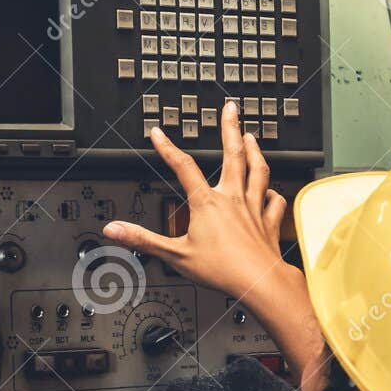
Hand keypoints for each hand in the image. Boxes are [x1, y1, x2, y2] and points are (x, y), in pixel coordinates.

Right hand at [103, 102, 293, 313]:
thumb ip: (144, 239)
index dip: (168, 147)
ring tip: (251, 136)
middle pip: (232, 155)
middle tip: (230, 108)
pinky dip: (274, 193)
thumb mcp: (176, 255)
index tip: (158, 132)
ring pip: (258, 171)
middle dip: (230, 127)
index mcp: (207, 203)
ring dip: (255, 151)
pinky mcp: (269, 222)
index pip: (183, 167)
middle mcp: (233, 199)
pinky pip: (275, 202)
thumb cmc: (223, 270)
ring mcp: (254, 208)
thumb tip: (115, 230)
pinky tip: (272, 190)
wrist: (260, 282)